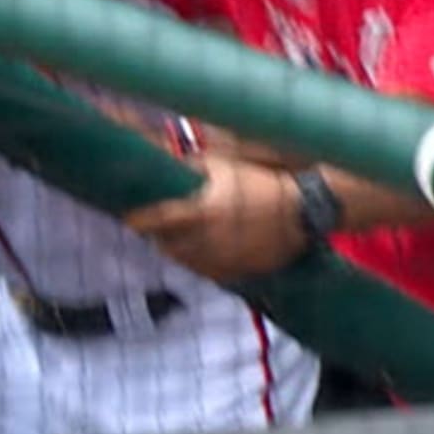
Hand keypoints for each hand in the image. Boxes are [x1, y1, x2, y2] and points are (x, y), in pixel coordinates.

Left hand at [124, 156, 309, 283]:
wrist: (304, 211)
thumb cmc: (260, 182)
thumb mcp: (224, 166)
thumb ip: (192, 167)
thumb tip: (165, 161)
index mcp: (202, 211)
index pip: (158, 220)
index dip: (139, 220)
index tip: (129, 219)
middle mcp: (208, 239)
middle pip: (166, 246)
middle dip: (158, 236)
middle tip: (157, 226)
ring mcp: (222, 259)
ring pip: (184, 262)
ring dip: (177, 250)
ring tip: (180, 238)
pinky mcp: (236, 273)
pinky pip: (206, 272)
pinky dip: (199, 263)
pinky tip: (202, 250)